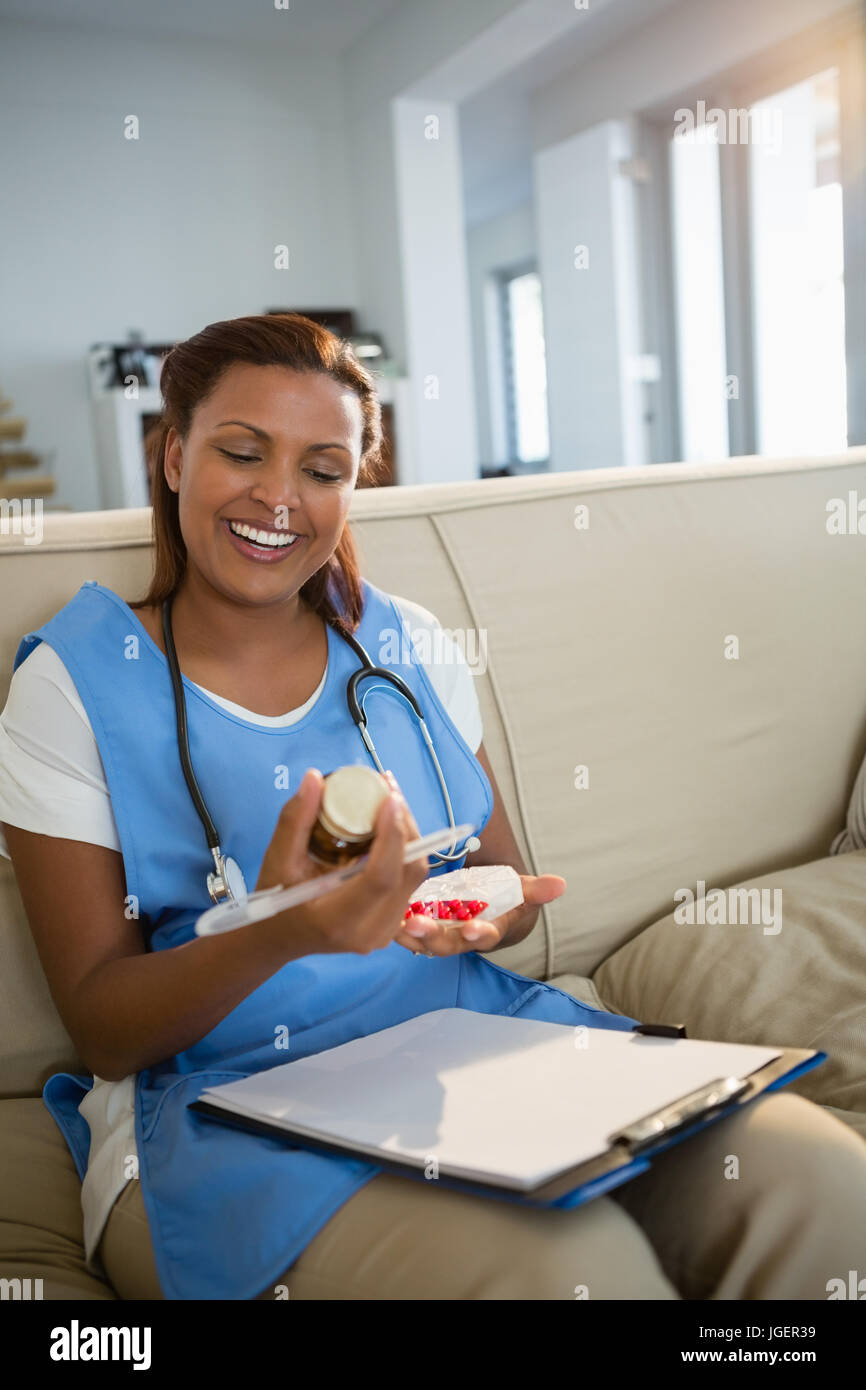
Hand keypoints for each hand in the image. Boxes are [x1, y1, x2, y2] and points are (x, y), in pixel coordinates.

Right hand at [256, 768, 429, 956]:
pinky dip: (404, 847)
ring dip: (408, 833)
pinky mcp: (393, 922)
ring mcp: (386, 931)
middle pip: (408, 872)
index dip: (392, 835)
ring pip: (415, 873)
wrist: (280, 937)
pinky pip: (410, 878)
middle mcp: (370, 931)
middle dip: (404, 825)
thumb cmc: (275, 899)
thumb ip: (296, 819)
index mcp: (338, 920)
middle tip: (388, 789)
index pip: (381, 877)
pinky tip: (389, 824)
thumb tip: (315, 778)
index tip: (389, 798)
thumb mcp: (278, 859)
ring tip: (389, 799)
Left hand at [394, 873, 565, 956]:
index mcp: (486, 929)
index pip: (484, 936)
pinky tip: (381, 915)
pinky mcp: (418, 925)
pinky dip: (393, 925)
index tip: (473, 927)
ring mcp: (437, 933)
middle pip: (446, 943)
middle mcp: (460, 937)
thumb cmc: (502, 900)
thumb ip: (535, 890)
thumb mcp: (519, 892)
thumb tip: (561, 884)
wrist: (482, 910)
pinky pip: (404, 930)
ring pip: (421, 940)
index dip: (479, 934)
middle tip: (416, 924)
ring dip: (407, 933)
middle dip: (432, 935)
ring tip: (394, 922)